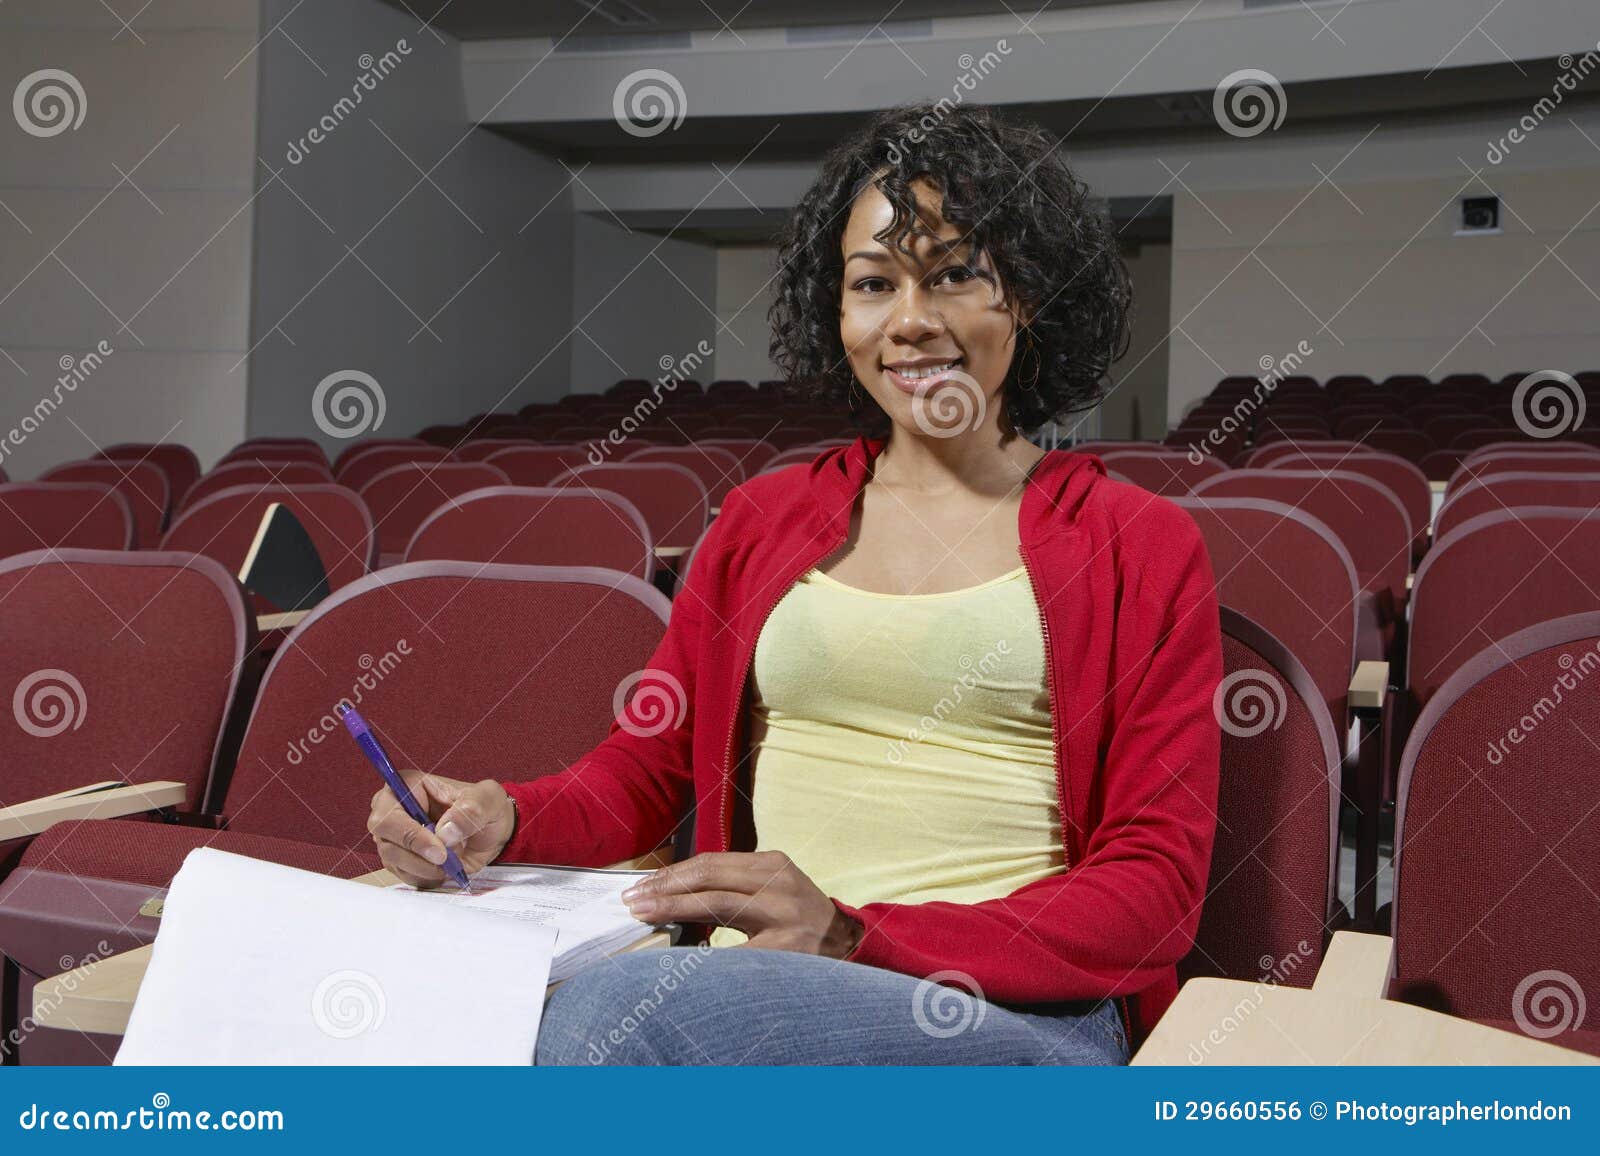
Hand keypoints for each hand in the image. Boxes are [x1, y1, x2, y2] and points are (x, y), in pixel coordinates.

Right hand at [366, 772, 515, 888]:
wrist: (492, 832)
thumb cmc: (486, 807)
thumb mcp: (489, 799)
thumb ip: (472, 809)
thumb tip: (446, 832)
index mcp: (408, 786)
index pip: (389, 810)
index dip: (409, 833)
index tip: (438, 849)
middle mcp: (394, 810)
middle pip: (384, 837)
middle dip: (417, 854)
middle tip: (446, 860)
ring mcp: (394, 837)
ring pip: (393, 859)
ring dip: (426, 867)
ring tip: (454, 859)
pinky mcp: (401, 860)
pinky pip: (404, 875)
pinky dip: (427, 877)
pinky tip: (446, 868)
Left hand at [620, 851, 861, 957]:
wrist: (849, 945)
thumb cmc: (801, 918)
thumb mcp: (774, 888)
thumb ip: (735, 886)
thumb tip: (678, 892)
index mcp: (772, 864)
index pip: (711, 863)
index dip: (673, 873)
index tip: (643, 884)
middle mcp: (778, 883)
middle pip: (709, 878)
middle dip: (666, 888)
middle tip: (632, 899)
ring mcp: (783, 915)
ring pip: (717, 906)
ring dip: (674, 908)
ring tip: (645, 913)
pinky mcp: (786, 948)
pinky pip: (735, 950)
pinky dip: (703, 952)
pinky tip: (679, 956)